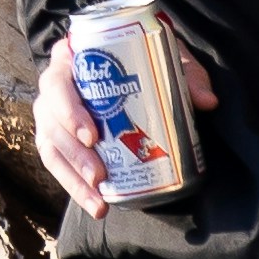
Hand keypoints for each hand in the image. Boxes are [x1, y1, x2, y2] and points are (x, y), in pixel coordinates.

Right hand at [35, 24, 217, 220]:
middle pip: (49, 120)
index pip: (57, 81)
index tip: (92, 134)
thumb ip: (186, 74)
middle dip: (73, 153)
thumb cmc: (144, 54)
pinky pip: (57, 163)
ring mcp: (54, 114)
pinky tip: (96, 203)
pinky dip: (73, 185)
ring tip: (98, 199)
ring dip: (72, 176)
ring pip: (51, 146)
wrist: (133, 59)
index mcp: (71, 58)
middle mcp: (55, 86)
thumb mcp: (164, 55)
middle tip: (99, 175)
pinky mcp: (61, 138)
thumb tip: (208, 102)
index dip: (67, 109)